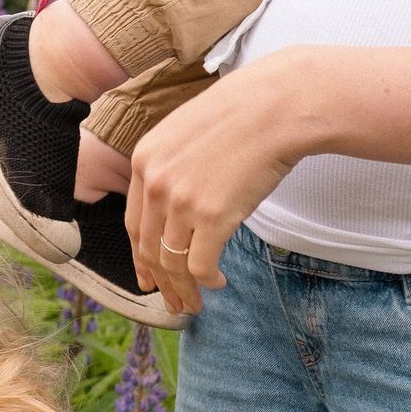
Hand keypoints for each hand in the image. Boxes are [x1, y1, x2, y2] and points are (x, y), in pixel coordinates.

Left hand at [126, 51, 313, 313]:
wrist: (276, 107)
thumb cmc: (243, 115)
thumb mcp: (187, 132)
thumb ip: (172, 165)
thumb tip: (179, 201)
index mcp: (144, 160)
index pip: (134, 223)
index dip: (141, 257)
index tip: (149, 277)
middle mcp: (155, 183)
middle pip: (150, 249)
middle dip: (161, 282)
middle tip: (172, 302)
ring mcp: (182, 201)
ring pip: (173, 263)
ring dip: (184, 290)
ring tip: (194, 304)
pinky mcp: (213, 217)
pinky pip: (200, 265)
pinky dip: (207, 281)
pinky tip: (218, 282)